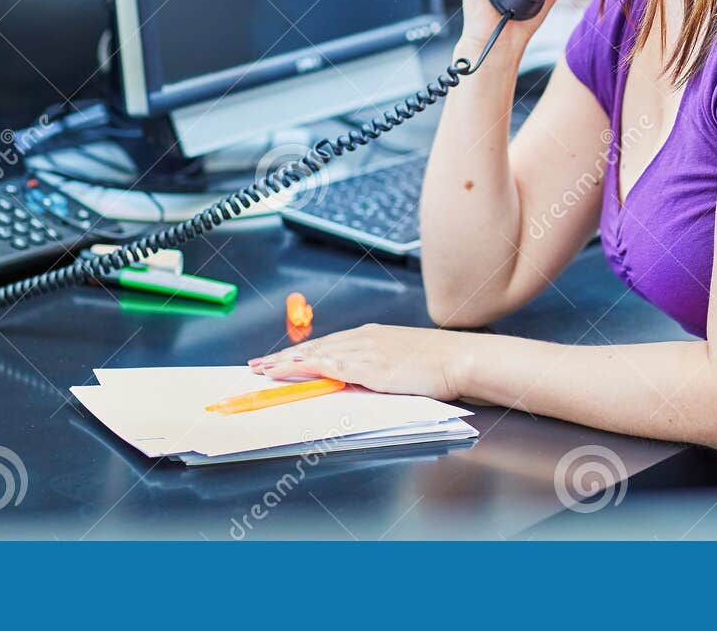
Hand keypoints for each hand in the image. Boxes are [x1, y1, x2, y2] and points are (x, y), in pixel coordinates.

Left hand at [248, 324, 468, 400]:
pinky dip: (310, 367)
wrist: (459, 358)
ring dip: (289, 362)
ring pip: (318, 354)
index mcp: (371, 337)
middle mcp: (364, 339)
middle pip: (315, 347)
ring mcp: (367, 351)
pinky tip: (295, 370)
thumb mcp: (400, 361)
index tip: (277, 358)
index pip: (326, 344)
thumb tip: (356, 379)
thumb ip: (375, 368)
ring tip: (265, 370)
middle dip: (284, 357)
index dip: (299, 352)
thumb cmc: (438, 363)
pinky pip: (333, 366)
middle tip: (257, 365)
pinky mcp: (372, 367)